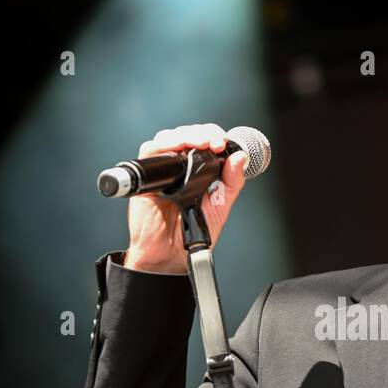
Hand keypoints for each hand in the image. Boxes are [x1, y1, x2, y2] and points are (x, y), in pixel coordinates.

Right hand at [123, 123, 248, 273]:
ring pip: (169, 138)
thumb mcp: (221, 205)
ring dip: (187, 135)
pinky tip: (179, 147)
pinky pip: (150, 151)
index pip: (203, 141)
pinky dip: (165, 144)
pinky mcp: (147, 177)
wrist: (171, 254)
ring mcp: (162, 170)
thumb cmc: (194, 232)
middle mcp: (178, 166)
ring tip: (202, 143)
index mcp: (197, 170)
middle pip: (187, 134)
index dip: (214, 136)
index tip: (224, 142)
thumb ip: (232, 182)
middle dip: (203, 133)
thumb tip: (240, 157)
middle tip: (216, 142)